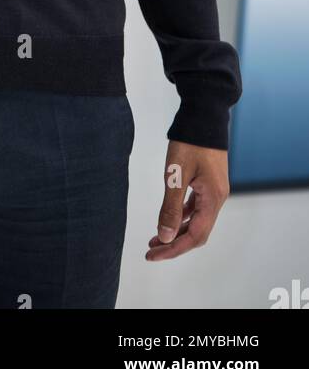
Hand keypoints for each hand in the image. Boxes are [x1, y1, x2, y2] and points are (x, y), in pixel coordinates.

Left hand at [146, 140, 229, 260]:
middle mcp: (217, 198)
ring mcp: (214, 190)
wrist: (204, 114)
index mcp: (213, 199)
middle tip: (152, 250)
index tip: (153, 254)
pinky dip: (182, 215)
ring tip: (156, 238)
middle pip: (197, 232)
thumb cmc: (190, 142)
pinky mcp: (209, 182)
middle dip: (174, 243)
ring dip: (177, 230)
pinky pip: (196, 207)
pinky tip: (170, 218)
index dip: (174, 248)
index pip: (195, 236)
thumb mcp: (175, 175)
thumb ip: (170, 207)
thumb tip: (164, 236)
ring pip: (196, 220)